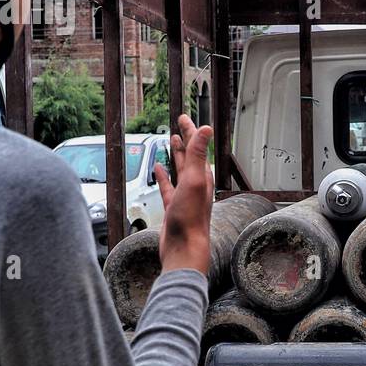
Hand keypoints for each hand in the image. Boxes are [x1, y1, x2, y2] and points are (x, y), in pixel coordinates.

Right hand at [154, 114, 213, 274]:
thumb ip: (197, 154)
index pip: (196, 147)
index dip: (191, 131)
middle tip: (179, 124)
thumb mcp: (194, 180)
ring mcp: (184, 195)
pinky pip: (168, 186)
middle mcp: (196, 184)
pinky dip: (163, 176)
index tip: (183, 117)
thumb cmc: (190, 217)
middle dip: (185, 139)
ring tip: (171, 140)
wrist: (184, 248)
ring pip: (179, 169)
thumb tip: (207, 128)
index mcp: (203, 176)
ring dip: (175, 155)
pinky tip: (158, 168)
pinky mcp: (173, 206)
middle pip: (190, 155)